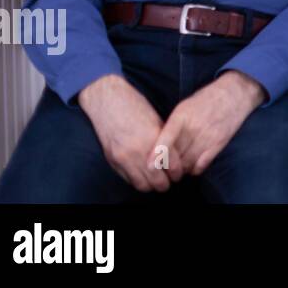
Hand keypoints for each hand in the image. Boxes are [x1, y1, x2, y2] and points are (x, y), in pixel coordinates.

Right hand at [78, 74, 171, 191]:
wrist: (108, 101)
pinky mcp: (113, 161)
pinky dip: (138, 181)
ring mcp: (123, 158)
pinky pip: (128, 180)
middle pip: (158, 181)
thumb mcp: (156, 121)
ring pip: (143, 185)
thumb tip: (173, 158)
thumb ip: (164, 141)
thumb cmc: (135, 106)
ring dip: (152, 186)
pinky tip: (143, 176)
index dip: (178, 172)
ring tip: (157, 182)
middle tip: (170, 181)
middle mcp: (138, 151)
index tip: (179, 174)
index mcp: (153, 138)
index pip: (172, 165)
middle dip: (167, 183)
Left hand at [153, 71, 265, 178]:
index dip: (156, 155)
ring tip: (176, 168)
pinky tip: (191, 166)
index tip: (148, 167)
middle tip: (162, 168)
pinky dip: (194, 169)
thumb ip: (171, 125)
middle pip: (175, 156)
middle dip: (166, 165)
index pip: (165, 140)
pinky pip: (201, 165)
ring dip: (179, 169)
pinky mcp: (219, 144)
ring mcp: (207, 137)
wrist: (234, 94)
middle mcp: (194, 128)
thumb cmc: (205, 100)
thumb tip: (157, 144)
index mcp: (181, 116)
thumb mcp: (184, 106)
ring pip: (186, 164)